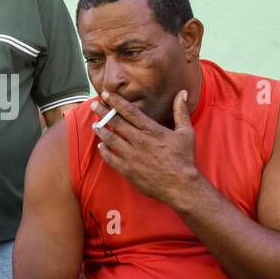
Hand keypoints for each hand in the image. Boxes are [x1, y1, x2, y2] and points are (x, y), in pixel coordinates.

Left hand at [91, 89, 205, 213]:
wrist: (180, 186)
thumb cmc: (183, 159)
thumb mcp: (186, 132)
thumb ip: (181, 112)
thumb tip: (183, 93)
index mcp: (151, 130)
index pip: (129, 111)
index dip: (115, 101)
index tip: (106, 94)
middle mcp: (138, 140)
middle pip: (116, 122)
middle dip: (103, 112)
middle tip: (93, 106)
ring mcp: (131, 156)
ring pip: (110, 139)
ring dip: (101, 130)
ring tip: (95, 125)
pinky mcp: (127, 170)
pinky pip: (110, 158)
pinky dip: (104, 151)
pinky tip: (101, 146)